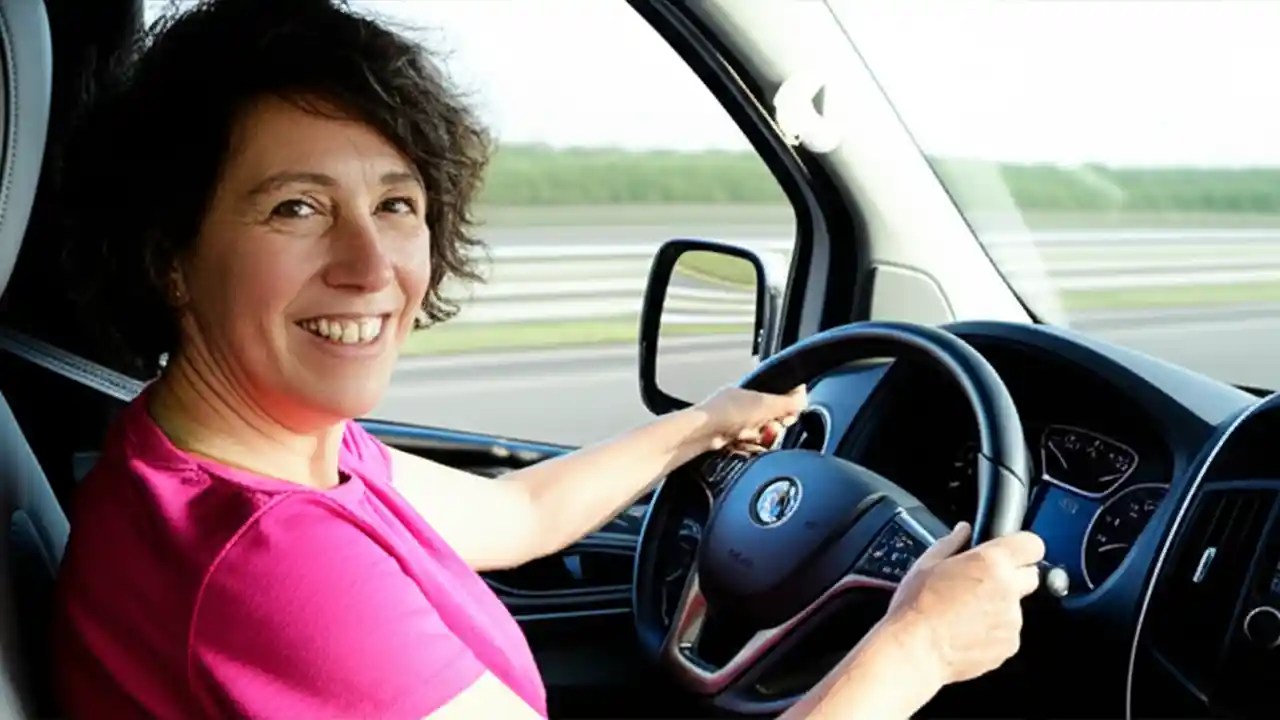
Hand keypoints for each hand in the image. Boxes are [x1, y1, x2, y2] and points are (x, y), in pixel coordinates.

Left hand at [693, 385, 807, 453]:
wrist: (702, 431)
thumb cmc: (728, 411)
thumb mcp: (765, 404)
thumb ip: (787, 402)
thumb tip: (804, 398)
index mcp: (749, 391)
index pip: (776, 399)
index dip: (786, 409)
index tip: (789, 417)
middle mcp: (741, 405)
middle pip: (769, 419)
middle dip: (773, 426)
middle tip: (771, 429)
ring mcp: (733, 423)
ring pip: (759, 434)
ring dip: (762, 438)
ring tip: (755, 438)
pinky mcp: (727, 440)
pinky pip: (748, 445)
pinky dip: (750, 447)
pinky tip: (746, 446)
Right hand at [881, 522, 1044, 686]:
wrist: (915, 650)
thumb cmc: (917, 608)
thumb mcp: (926, 564)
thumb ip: (952, 543)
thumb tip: (963, 531)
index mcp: (990, 562)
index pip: (1032, 544)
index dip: (1022, 547)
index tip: (1011, 551)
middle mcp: (1008, 590)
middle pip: (1030, 576)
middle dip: (1012, 576)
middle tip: (983, 582)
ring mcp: (1012, 620)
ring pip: (1016, 606)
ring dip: (1000, 606)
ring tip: (966, 612)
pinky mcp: (1009, 645)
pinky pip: (1008, 631)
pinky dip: (994, 630)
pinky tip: (967, 630)